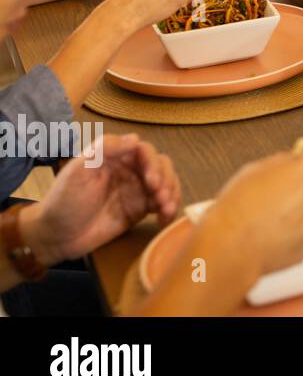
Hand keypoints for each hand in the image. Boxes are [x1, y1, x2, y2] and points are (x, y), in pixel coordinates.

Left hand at [21, 134, 180, 265]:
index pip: (144, 151)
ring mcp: (136, 190)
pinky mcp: (140, 210)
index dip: (152, 163)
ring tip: (166, 209)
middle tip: (160, 197)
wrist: (56, 237)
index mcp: (115, 157)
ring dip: (172, 193)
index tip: (151, 181)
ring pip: (167, 183)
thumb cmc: (64, 201)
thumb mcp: (78, 170)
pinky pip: (162, 205)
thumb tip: (135, 138)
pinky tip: (165, 218)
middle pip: (161, 166)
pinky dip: (170, 209)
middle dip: (166, 179)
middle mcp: (130, 170)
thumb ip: (104, 149)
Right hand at [199, 153, 302, 278]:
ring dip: (302, 214)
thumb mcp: (257, 169)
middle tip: (278, 201)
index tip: (287, 179)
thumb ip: (281, 163)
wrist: (233, 246)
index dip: (297, 172)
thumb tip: (290, 163)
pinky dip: (298, 233)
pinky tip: (276, 234)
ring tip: (274, 221)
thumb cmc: (240, 206)